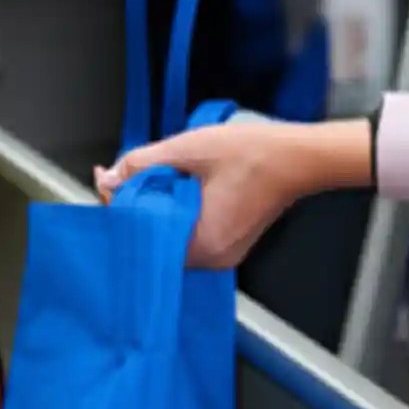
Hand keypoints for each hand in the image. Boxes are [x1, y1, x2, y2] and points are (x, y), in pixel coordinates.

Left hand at [94, 120, 371, 267]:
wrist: (300, 157)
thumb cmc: (254, 153)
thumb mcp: (188, 149)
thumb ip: (142, 164)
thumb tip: (108, 177)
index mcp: (199, 244)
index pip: (140, 235)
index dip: (120, 207)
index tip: (110, 181)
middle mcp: (209, 259)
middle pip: (153, 237)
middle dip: (137, 206)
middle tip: (129, 175)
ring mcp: (221, 255)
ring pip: (170, 235)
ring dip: (157, 209)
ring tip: (158, 179)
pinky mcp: (228, 245)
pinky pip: (189, 234)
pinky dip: (177, 213)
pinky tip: (178, 190)